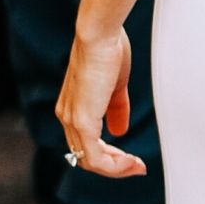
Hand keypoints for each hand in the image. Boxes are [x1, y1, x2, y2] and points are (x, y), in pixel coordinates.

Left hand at [55, 21, 142, 180]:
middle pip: (87, 158)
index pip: (86, 144)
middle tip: (137, 166)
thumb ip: (116, 109)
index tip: (131, 157)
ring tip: (137, 166)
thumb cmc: (107, 50)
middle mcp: (67, 116)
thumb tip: (119, 130)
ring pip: (91, 162)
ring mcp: (73, 121)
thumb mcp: (114, 85)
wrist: (99, 34)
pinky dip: (114, 166)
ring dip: (116, 169)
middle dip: (114, 166)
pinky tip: (131, 160)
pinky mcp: (83, 122)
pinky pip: (96, 159)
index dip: (109, 155)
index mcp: (72, 107)